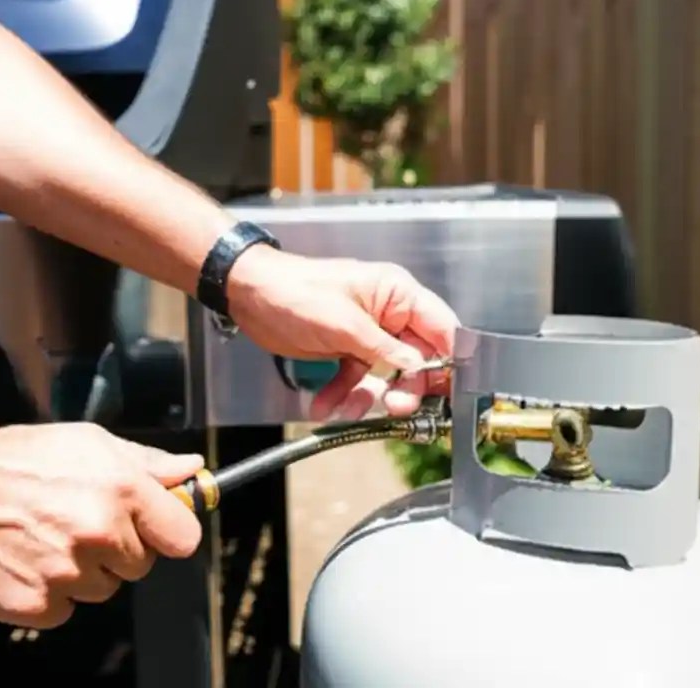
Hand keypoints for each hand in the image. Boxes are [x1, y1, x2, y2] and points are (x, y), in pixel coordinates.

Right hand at [0, 422, 203, 628]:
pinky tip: (28, 560)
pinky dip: (49, 594)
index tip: (153, 528)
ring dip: (82, 572)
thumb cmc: (15, 461)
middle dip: (117, 549)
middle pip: (140, 565)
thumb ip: (146, 462)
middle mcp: (100, 533)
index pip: (183, 536)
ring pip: (102, 589)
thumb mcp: (89, 443)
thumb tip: (190, 469)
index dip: (167, 532)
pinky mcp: (38, 604)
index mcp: (121, 491)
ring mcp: (68, 573)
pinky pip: (65, 610)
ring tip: (46, 538)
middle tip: (77, 523)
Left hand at [226, 246, 459, 420]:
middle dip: (407, 385)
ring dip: (371, 396)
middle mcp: (388, 313)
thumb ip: (385, 349)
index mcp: (396, 293)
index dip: (448, 358)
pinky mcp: (347, 349)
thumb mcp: (345, 325)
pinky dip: (344, 394)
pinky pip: (357, 378)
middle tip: (400, 406)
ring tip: (353, 409)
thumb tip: (419, 367)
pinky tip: (326, 405)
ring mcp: (367, 333)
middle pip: (417, 356)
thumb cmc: (294, 291)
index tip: (448, 388)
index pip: (440, 327)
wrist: (251, 295)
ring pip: (386, 374)